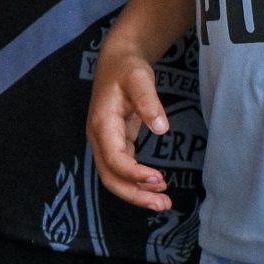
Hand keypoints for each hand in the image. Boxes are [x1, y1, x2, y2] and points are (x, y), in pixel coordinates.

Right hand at [88, 42, 172, 211]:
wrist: (117, 60)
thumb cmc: (127, 68)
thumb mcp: (139, 78)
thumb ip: (149, 102)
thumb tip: (162, 129)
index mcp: (102, 123)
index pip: (114, 158)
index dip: (134, 173)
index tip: (159, 179)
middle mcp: (99, 138)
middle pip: (110, 176)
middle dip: (135, 194)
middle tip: (164, 203)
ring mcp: (105, 142)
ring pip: (114, 177)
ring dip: (136, 193)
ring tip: (164, 202)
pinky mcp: (115, 143)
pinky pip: (122, 170)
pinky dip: (137, 182)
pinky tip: (156, 186)